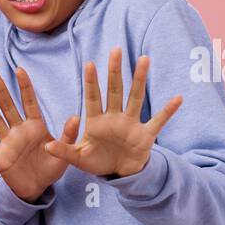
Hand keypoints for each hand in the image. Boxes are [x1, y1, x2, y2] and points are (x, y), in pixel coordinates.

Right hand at [0, 67, 77, 202]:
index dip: (25, 87)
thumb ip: (68, 135)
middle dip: (1, 90)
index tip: (20, 70)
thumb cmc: (51, 167)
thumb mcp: (64, 152)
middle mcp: (19, 130)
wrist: (37, 187)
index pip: (29, 102)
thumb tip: (76, 117)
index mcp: (35, 126)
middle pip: (8, 106)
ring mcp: (7, 142)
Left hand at [44, 47, 181, 177]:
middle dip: (115, 71)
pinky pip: (158, 121)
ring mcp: (131, 124)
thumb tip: (47, 146)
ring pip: (135, 98)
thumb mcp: (78, 158)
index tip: (90, 64)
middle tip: (115, 50)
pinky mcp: (146, 135)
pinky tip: (178, 98)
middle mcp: (115, 118)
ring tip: (143, 59)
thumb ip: (64, 151)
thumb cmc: (97, 161)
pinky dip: (168, 111)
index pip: (93, 98)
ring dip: (139, 79)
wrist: (119, 173)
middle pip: (115, 91)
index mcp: (96, 122)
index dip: (92, 83)